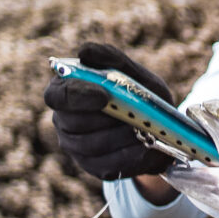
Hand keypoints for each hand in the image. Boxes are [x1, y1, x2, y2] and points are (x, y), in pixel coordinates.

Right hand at [44, 42, 174, 180]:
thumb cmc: (140, 95)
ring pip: (90, 145)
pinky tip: (143, 146)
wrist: (162, 129)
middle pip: (73, 123)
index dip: (77, 97)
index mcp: (68, 92)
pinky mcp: (93, 166)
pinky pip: (106, 164)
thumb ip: (110, 58)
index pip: (56, 96)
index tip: (103, 95)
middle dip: (106, 118)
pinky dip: (128, 154)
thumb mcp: (133, 74)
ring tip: (142, 129)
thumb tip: (84, 51)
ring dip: (120, 136)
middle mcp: (64, 120)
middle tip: (132, 114)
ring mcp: (76, 146)